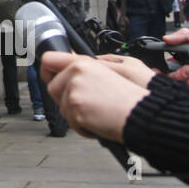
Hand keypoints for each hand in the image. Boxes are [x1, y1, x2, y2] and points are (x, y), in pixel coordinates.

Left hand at [40, 51, 155, 141]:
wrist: (141, 114)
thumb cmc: (129, 97)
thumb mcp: (109, 71)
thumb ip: (85, 68)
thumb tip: (68, 63)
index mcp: (83, 63)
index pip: (49, 60)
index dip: (47, 71)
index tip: (52, 78)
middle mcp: (76, 74)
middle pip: (52, 87)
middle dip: (64, 99)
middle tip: (85, 104)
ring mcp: (74, 91)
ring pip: (61, 107)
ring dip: (76, 116)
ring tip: (97, 113)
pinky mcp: (76, 109)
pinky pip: (71, 123)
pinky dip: (83, 128)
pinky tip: (98, 123)